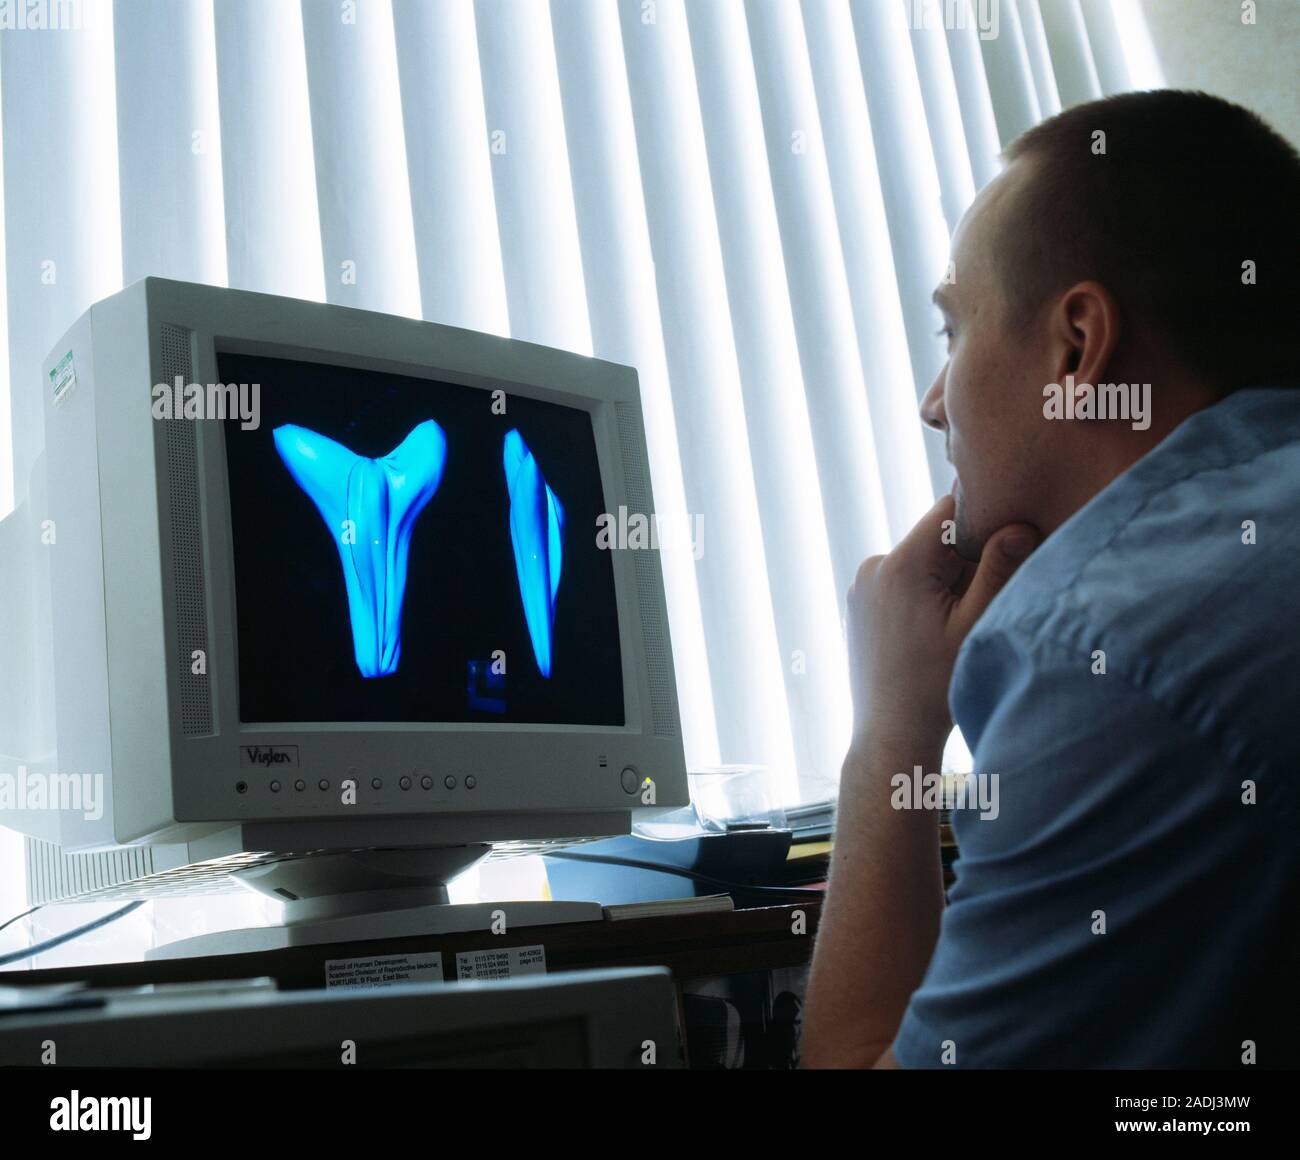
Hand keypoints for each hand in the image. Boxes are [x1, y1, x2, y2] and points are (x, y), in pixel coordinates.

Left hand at [846, 495, 1039, 752]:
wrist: (890, 731)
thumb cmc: (936, 685)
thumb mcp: (977, 624)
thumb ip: (999, 569)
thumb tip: (1019, 524)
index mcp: (902, 563)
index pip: (951, 509)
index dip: (985, 519)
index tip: (1007, 542)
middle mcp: (874, 565)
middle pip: (936, 537)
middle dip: (965, 559)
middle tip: (981, 600)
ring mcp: (861, 584)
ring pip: (920, 560)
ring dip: (944, 579)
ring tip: (953, 623)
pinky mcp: (858, 602)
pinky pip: (900, 580)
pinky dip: (922, 593)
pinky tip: (931, 631)